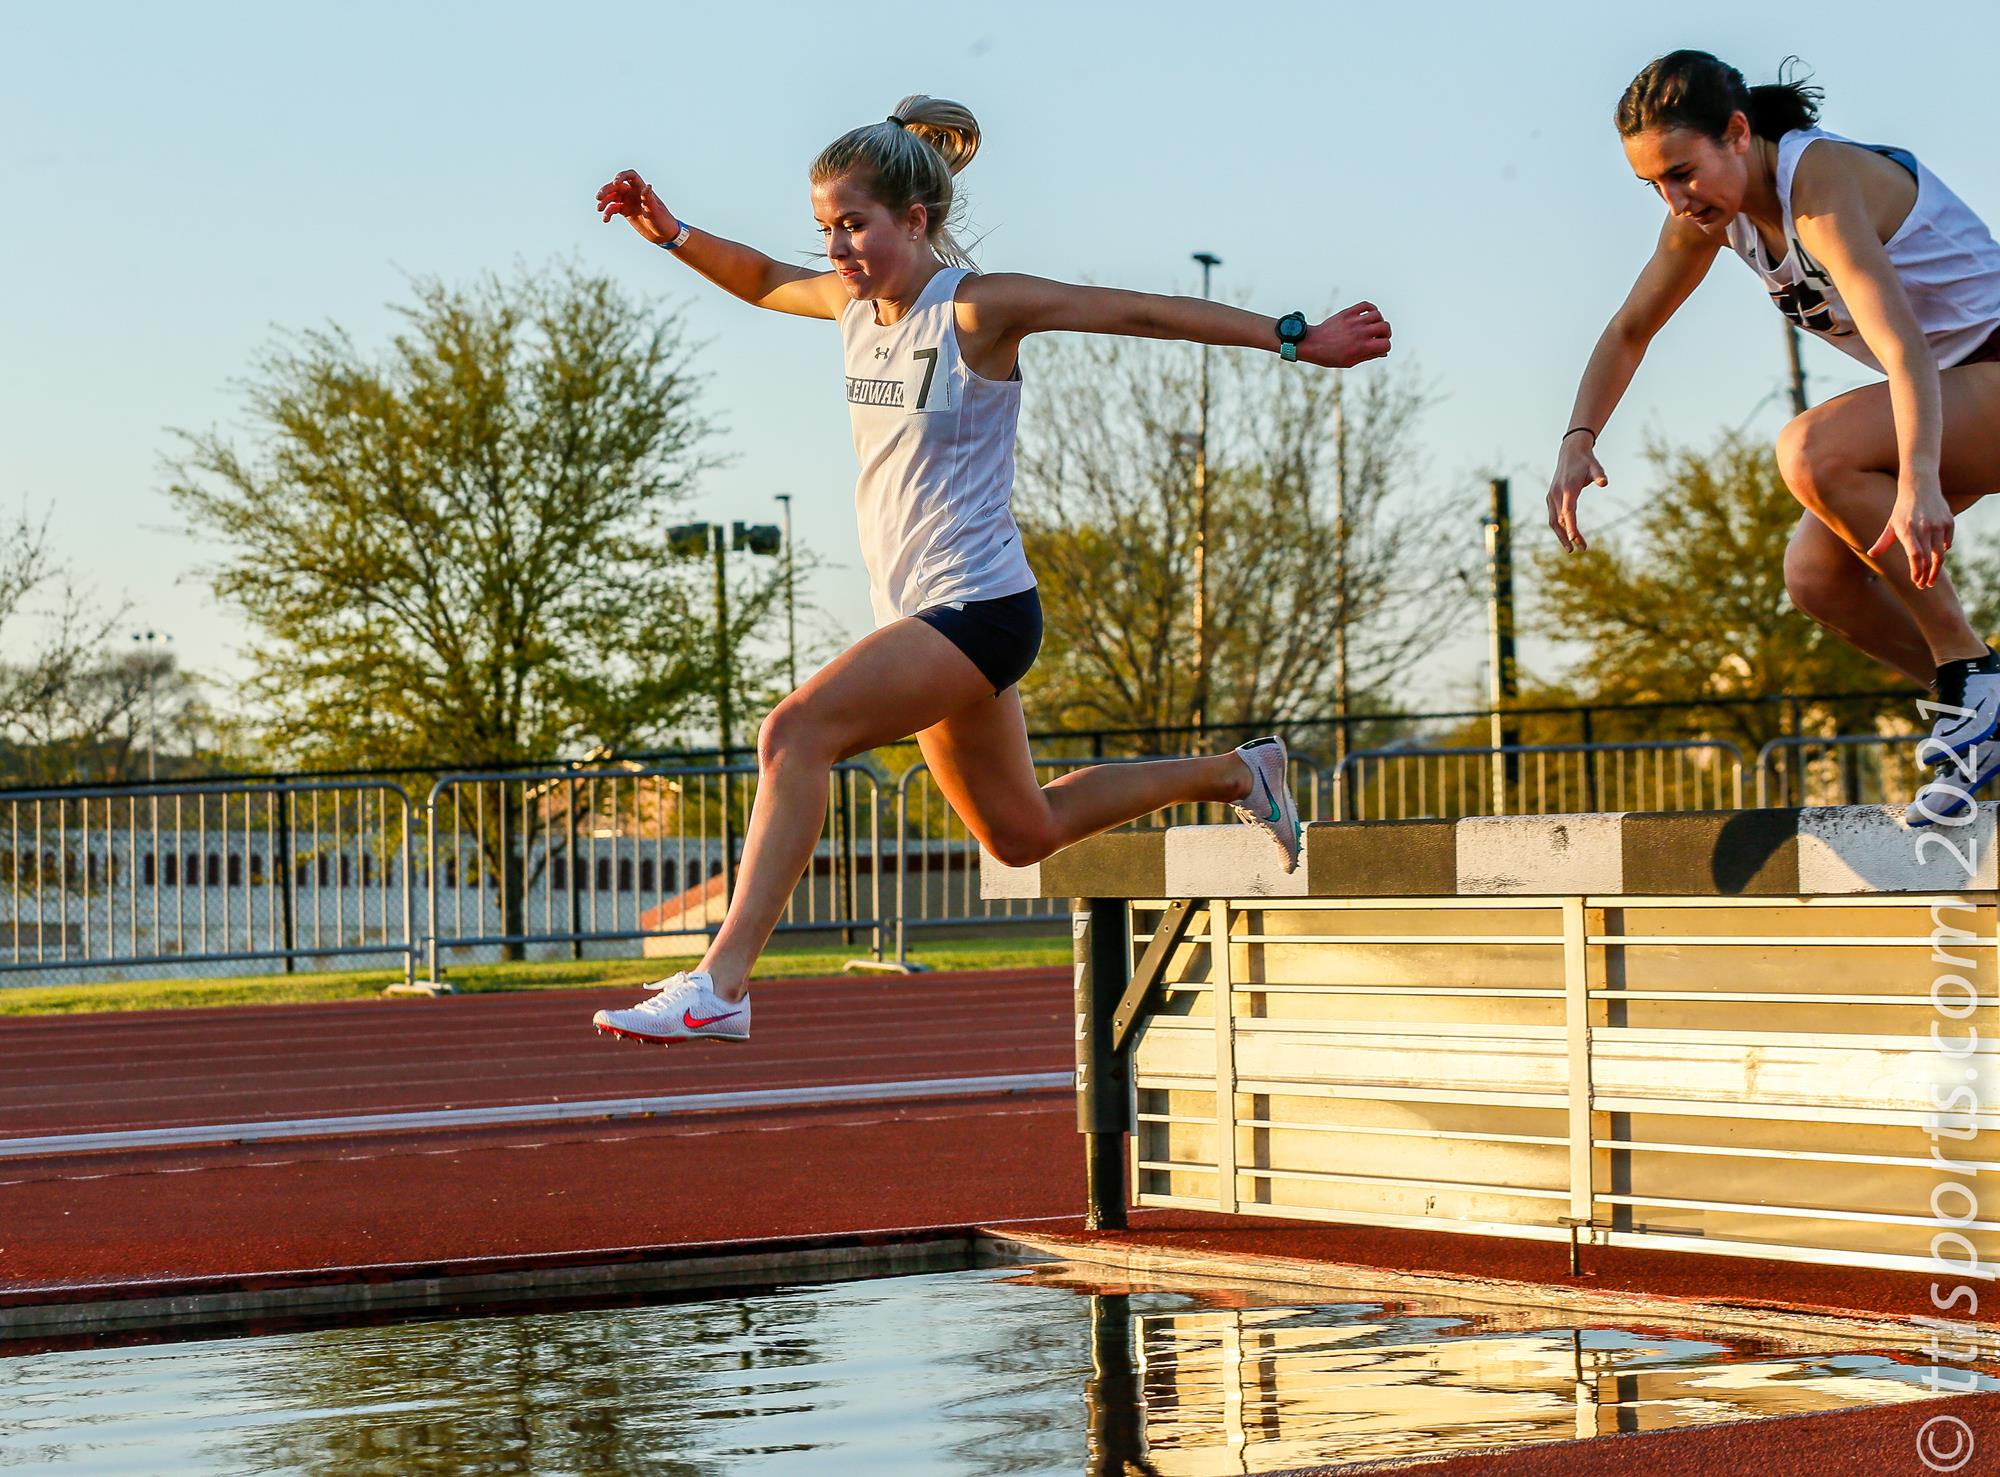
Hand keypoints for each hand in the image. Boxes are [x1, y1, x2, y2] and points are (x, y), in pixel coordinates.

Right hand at [595, 169, 677, 245]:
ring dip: (604, 202)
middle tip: (598, 198)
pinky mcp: (625, 212)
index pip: (630, 176)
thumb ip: (649, 199)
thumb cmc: (663, 220)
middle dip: (606, 190)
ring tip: (599, 209)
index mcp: (641, 189)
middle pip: (616, 187)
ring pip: (612, 197)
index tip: (615, 183)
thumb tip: (647, 186)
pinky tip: (605, 220)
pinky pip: (613, 209)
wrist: (664, 234)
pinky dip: (608, 213)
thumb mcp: (655, 210)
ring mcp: (628, 202)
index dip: (622, 176)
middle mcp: (633, 193)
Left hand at [1299, 302, 1390, 367]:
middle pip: (1385, 327)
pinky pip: (1366, 305)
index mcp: (1361, 347)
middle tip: (1379, 336)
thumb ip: (1368, 356)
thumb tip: (1384, 352)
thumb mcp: (1350, 362)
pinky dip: (1371, 308)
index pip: (1386, 344)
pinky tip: (1368, 315)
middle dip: (1386, 333)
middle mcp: (1360, 333)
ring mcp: (1354, 321)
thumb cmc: (1330, 356)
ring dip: (1379, 321)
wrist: (1312, 343)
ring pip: (1378, 315)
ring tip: (1373, 326)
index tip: (1379, 348)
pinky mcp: (1348, 312)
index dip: (1385, 347)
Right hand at [1547, 431, 1606, 551]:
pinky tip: (1566, 535)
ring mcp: (1551, 496)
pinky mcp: (1550, 497)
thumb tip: (1605, 483)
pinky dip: (1559, 527)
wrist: (1570, 452)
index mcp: (1567, 489)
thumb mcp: (1595, 466)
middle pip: (1560, 521)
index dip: (1571, 527)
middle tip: (1580, 549)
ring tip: (1571, 548)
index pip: (1568, 512)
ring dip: (1561, 535)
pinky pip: (1553, 516)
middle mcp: (1556, 494)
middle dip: (1569, 536)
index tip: (1575, 539)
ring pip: (1553, 521)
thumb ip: (1599, 475)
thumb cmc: (1586, 461)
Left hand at [1867, 480, 1953, 587]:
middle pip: (1929, 559)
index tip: (1916, 582)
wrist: (1920, 486)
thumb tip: (1871, 554)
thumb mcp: (1891, 524)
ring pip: (1940, 553)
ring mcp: (1938, 525)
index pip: (1915, 556)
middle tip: (1925, 585)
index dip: (1917, 571)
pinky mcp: (1949, 521)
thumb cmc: (1902, 509)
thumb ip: (1883, 541)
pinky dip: (1943, 551)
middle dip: (1928, 575)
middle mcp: (1924, 528)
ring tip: (1932, 578)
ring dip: (1937, 568)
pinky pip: (1947, 542)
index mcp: (1908, 530)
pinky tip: (1937, 557)